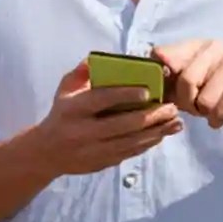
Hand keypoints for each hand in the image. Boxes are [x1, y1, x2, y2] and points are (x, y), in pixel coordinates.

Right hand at [34, 60, 183, 175]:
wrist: (47, 153)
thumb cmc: (61, 114)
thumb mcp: (64, 89)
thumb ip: (81, 73)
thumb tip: (98, 58)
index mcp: (74, 109)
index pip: (102, 100)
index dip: (125, 95)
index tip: (147, 90)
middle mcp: (84, 131)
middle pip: (122, 124)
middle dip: (151, 116)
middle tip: (172, 108)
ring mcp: (93, 150)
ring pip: (130, 142)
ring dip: (156, 132)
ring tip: (175, 122)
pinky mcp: (102, 163)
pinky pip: (129, 153)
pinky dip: (147, 144)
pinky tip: (161, 135)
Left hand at [153, 40, 222, 129]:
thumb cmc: (214, 96)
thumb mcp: (186, 87)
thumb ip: (167, 80)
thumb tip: (146, 76)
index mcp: (196, 44)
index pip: (165, 54)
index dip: (163, 78)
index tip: (170, 91)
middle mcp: (215, 45)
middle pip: (186, 79)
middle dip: (187, 102)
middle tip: (194, 107)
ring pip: (204, 99)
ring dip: (205, 113)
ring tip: (211, 109)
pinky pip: (220, 109)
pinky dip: (217, 120)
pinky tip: (221, 117)